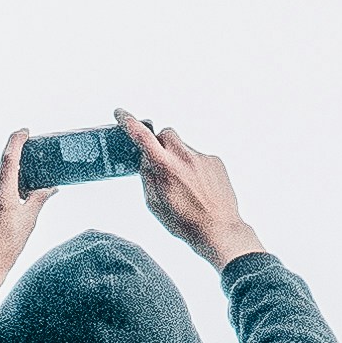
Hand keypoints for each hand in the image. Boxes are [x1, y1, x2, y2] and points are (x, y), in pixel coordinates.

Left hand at [0, 130, 43, 308]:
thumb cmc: (6, 248)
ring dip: (1, 189)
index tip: (24, 132)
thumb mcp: (28, 223)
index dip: (17, 140)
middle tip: (26, 187)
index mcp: (2, 195)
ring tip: (6, 213)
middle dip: (15, 175)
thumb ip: (39, 199)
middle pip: (2, 171)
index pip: (9, 158)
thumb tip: (52, 187)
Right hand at [125, 115, 254, 270]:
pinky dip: (194, 168)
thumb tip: (146, 159)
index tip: (122, 113)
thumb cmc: (186, 223)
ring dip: (178, 158)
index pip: (142, 136)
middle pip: (166, 134)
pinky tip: (198, 187)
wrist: (219, 229)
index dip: (129, 121)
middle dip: (159, 144)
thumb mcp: (155, 204)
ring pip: (183, 147)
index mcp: (166, 167)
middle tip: (160, 162)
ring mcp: (202, 157)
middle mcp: (185, 157)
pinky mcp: (215, 161)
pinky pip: (198, 157)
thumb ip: (148, 177)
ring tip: (185, 185)